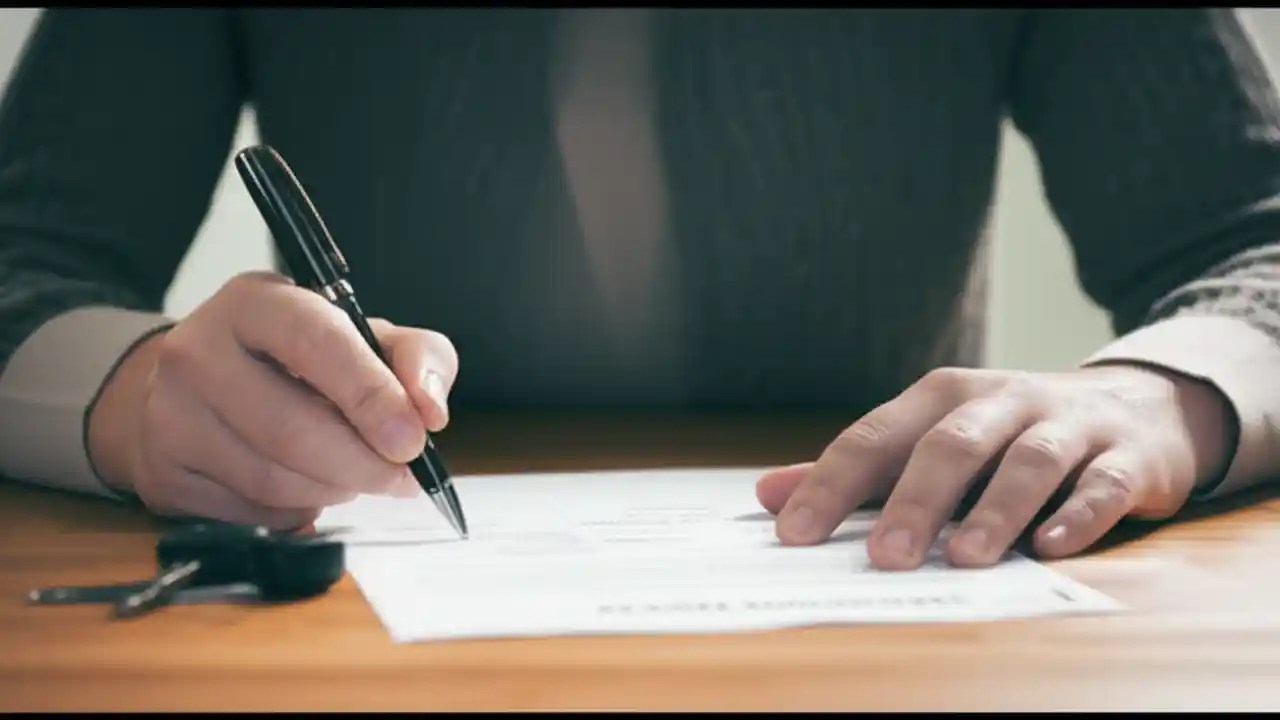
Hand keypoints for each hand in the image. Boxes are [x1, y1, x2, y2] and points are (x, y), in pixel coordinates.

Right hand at [87, 271, 458, 529]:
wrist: (198, 386)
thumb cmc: (296, 359)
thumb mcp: (362, 336)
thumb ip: (415, 356)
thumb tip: (430, 411)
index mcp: (255, 302)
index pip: (315, 342)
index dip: (371, 394)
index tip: (413, 437)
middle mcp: (197, 352)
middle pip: (292, 429)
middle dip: (363, 464)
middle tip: (402, 476)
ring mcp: (169, 416)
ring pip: (274, 481)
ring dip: (335, 490)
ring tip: (354, 473)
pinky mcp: (163, 474)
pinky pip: (252, 514)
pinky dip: (299, 512)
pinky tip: (308, 487)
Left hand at [756, 364, 1234, 568]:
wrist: (1137, 406)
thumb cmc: (1009, 434)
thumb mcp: (931, 440)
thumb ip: (855, 473)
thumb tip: (768, 496)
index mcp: (943, 397)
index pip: (875, 437)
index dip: (832, 484)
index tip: (794, 533)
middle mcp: (1001, 401)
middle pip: (949, 445)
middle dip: (913, 501)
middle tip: (884, 558)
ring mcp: (1067, 425)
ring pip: (1027, 460)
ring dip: (995, 509)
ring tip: (964, 558)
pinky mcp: (1125, 457)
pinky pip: (1101, 484)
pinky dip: (1077, 514)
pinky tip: (1049, 548)